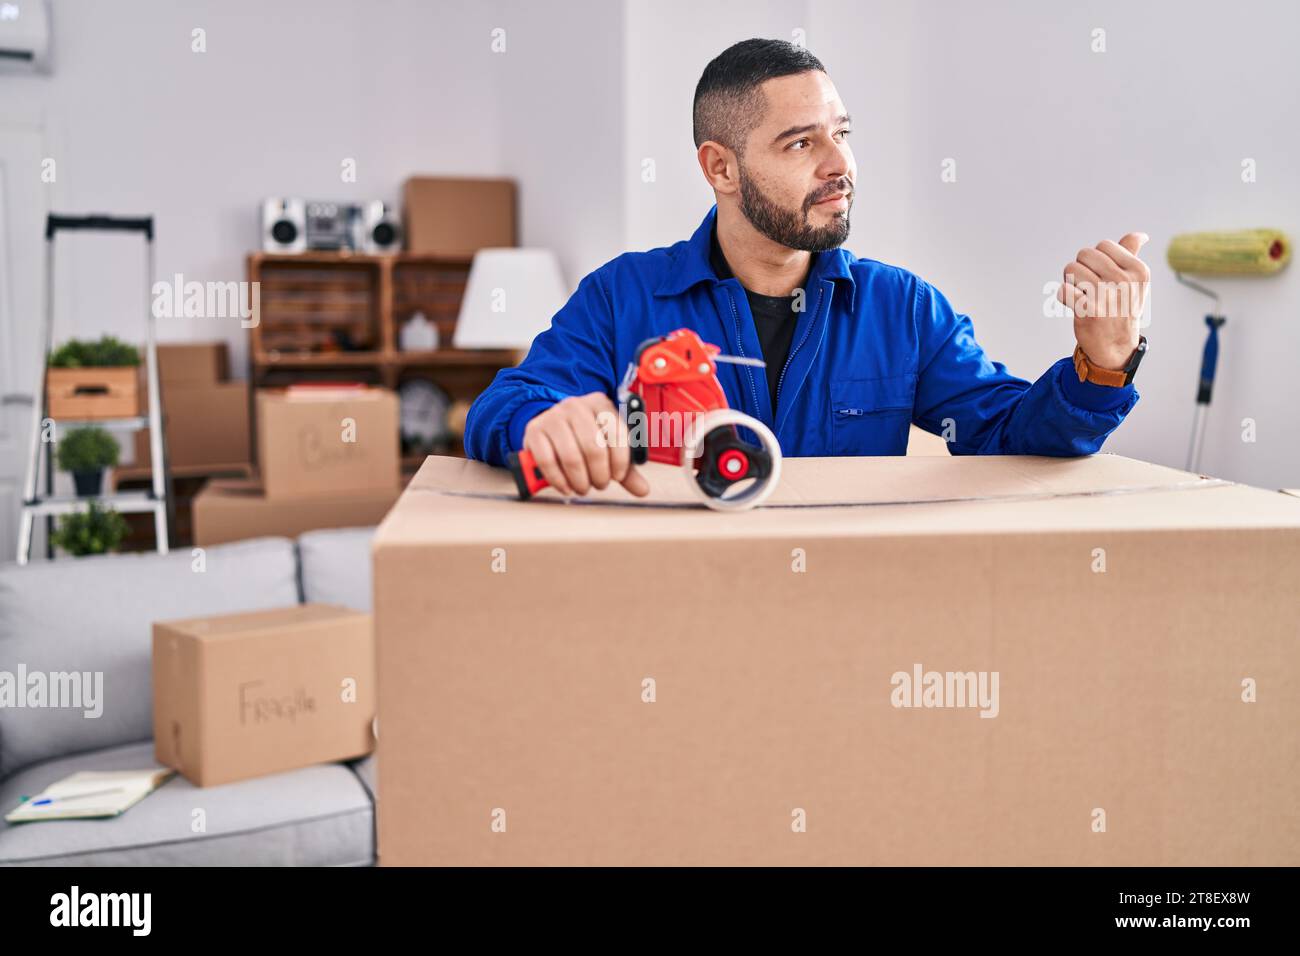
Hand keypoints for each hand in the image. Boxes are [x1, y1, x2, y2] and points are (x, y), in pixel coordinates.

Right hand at [522, 392, 650, 496]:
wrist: (549, 426)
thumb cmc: (583, 437)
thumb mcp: (607, 447)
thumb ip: (625, 468)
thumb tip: (643, 490)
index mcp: (600, 403)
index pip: (617, 433)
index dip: (621, 461)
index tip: (618, 475)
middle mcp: (576, 406)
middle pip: (593, 447)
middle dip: (599, 474)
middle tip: (600, 484)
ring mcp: (553, 417)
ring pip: (571, 457)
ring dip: (580, 481)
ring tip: (583, 487)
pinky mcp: (534, 431)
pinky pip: (548, 462)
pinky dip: (558, 480)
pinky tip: (566, 487)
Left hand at [1058, 232, 1150, 369]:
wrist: (1116, 347)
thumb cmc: (1122, 308)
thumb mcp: (1135, 282)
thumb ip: (1132, 255)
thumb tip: (1141, 235)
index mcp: (1138, 270)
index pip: (1104, 245)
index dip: (1095, 259)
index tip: (1102, 276)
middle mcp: (1124, 280)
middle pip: (1084, 254)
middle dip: (1081, 268)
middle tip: (1088, 287)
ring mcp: (1106, 295)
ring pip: (1071, 269)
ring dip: (1071, 282)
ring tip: (1082, 295)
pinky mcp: (1089, 311)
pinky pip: (1063, 290)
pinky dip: (1064, 297)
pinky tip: (1076, 306)